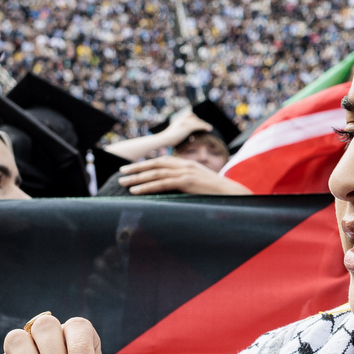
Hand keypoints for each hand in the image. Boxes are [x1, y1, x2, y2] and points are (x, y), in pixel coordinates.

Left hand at [117, 156, 252, 195]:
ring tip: (123, 183)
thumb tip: (176, 187)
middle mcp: (185, 165)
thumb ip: (187, 181)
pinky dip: (147, 187)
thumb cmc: (217, 192)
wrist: (233, 193)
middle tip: (121, 173)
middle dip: (136, 169)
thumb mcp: (200, 183)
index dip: (145, 164)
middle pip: (155, 164)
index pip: (162, 161)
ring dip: (137, 178)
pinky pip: (162, 183)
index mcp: (187, 163)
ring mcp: (186, 173)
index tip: (131, 168)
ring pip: (155, 173)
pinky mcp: (186, 182)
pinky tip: (136, 191)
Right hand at [162, 108, 212, 142]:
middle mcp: (182, 119)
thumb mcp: (175, 134)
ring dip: (204, 124)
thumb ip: (181, 132)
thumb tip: (190, 137)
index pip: (189, 115)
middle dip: (200, 121)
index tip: (199, 123)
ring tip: (209, 128)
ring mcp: (184, 122)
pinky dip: (205, 126)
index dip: (195, 118)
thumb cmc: (168, 139)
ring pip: (197, 121)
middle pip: (194, 117)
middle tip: (206, 127)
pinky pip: (198, 125)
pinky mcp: (187, 127)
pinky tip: (209, 129)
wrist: (164, 139)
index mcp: (179, 120)